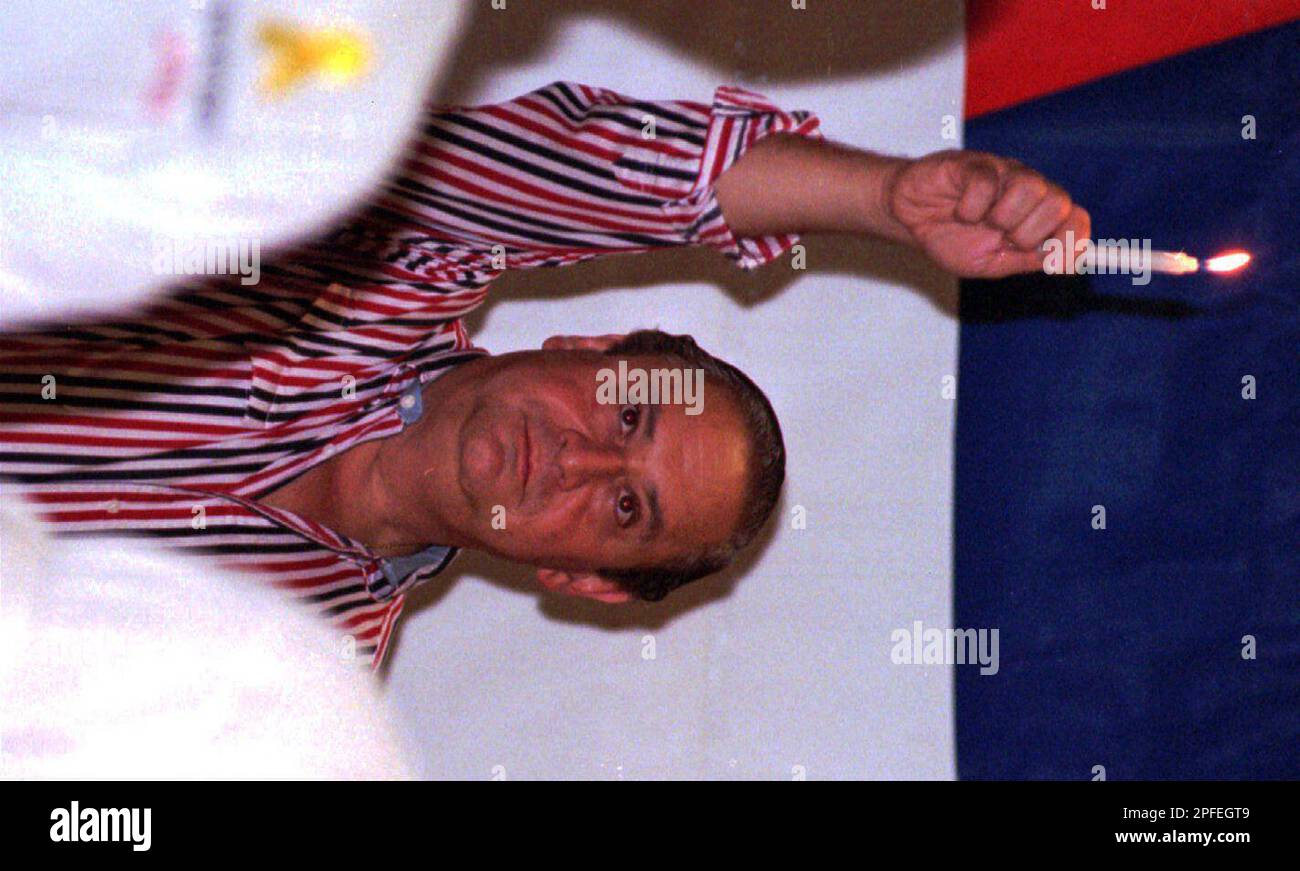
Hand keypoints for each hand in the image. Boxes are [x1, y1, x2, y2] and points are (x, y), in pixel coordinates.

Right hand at [886, 150, 1089, 278]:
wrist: (911, 220)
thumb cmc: (951, 239)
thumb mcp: (991, 264)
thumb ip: (1028, 261)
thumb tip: (1065, 262)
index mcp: (1037, 214)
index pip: (1077, 219)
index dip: (1073, 242)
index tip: (1054, 264)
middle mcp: (1027, 189)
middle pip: (1059, 203)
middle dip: (1029, 234)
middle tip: (1003, 239)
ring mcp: (1002, 173)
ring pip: (1030, 188)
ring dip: (1003, 218)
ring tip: (982, 223)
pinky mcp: (974, 164)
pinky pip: (987, 183)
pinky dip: (971, 208)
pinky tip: (960, 212)